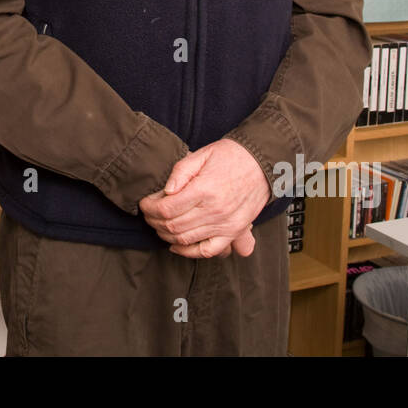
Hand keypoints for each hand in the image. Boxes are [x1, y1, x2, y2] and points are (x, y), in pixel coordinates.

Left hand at [138, 139, 270, 258]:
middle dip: (154, 221)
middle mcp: (214, 211)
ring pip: (185, 240)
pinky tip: (176, 245)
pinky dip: (189, 252)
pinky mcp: (233, 232)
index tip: (144, 203)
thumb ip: (181, 172)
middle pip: (173, 225)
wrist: (262, 162)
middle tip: (149, 213)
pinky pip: (207, 251)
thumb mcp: (202, 154)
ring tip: (159, 224)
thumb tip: (166, 191)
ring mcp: (225, 225)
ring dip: (166, 235)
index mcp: (205, 190)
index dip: (149, 208)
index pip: (167, 208)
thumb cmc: (231, 156)